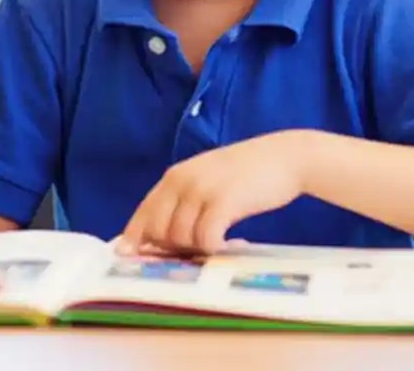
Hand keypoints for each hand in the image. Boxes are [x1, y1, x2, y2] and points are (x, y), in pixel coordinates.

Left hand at [119, 130, 312, 254]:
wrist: (285, 157)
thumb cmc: (246, 174)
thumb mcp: (207, 178)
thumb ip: (184, 199)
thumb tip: (161, 235)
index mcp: (175, 176)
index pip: (144, 212)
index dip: (134, 237)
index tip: (127, 255)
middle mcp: (182, 181)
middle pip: (158, 231)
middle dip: (171, 248)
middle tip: (196, 251)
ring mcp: (202, 190)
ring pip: (180, 238)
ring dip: (196, 250)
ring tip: (217, 244)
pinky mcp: (224, 201)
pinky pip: (205, 238)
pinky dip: (212, 248)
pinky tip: (227, 245)